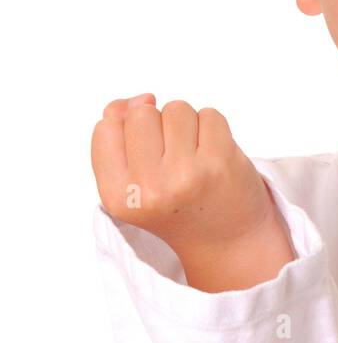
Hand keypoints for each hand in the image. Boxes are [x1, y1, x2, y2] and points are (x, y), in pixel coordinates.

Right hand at [90, 93, 275, 262]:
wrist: (227, 241)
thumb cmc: (176, 205)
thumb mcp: (133, 184)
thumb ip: (117, 139)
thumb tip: (135, 100)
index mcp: (118, 197)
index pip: (106, 128)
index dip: (126, 131)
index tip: (146, 156)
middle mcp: (149, 189)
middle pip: (141, 113)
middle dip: (157, 124)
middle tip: (173, 158)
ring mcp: (185, 175)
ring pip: (176, 109)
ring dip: (187, 125)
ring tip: (194, 157)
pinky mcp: (220, 162)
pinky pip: (209, 114)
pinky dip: (213, 129)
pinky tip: (214, 157)